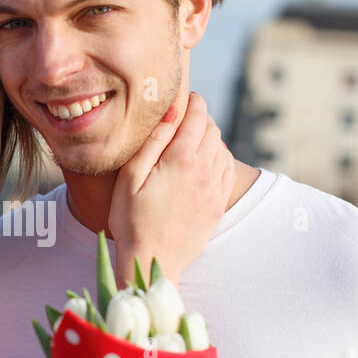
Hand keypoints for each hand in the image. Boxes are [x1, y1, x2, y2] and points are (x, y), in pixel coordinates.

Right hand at [107, 91, 236, 286]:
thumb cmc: (131, 220)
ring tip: (193, 139)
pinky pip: (227, 170)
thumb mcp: (130, 178)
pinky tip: (206, 162)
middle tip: (186, 117)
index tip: (187, 97)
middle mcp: (204, 171)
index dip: (194, 102)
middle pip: (212, 129)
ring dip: (210, 137)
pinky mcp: (218, 205)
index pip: (197, 116)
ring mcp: (214, 189)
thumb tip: (172, 113)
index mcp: (181, 160)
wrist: (152, 260)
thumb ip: (153, 142)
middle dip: (201, 118)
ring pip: (222, 148)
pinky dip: (220, 158)